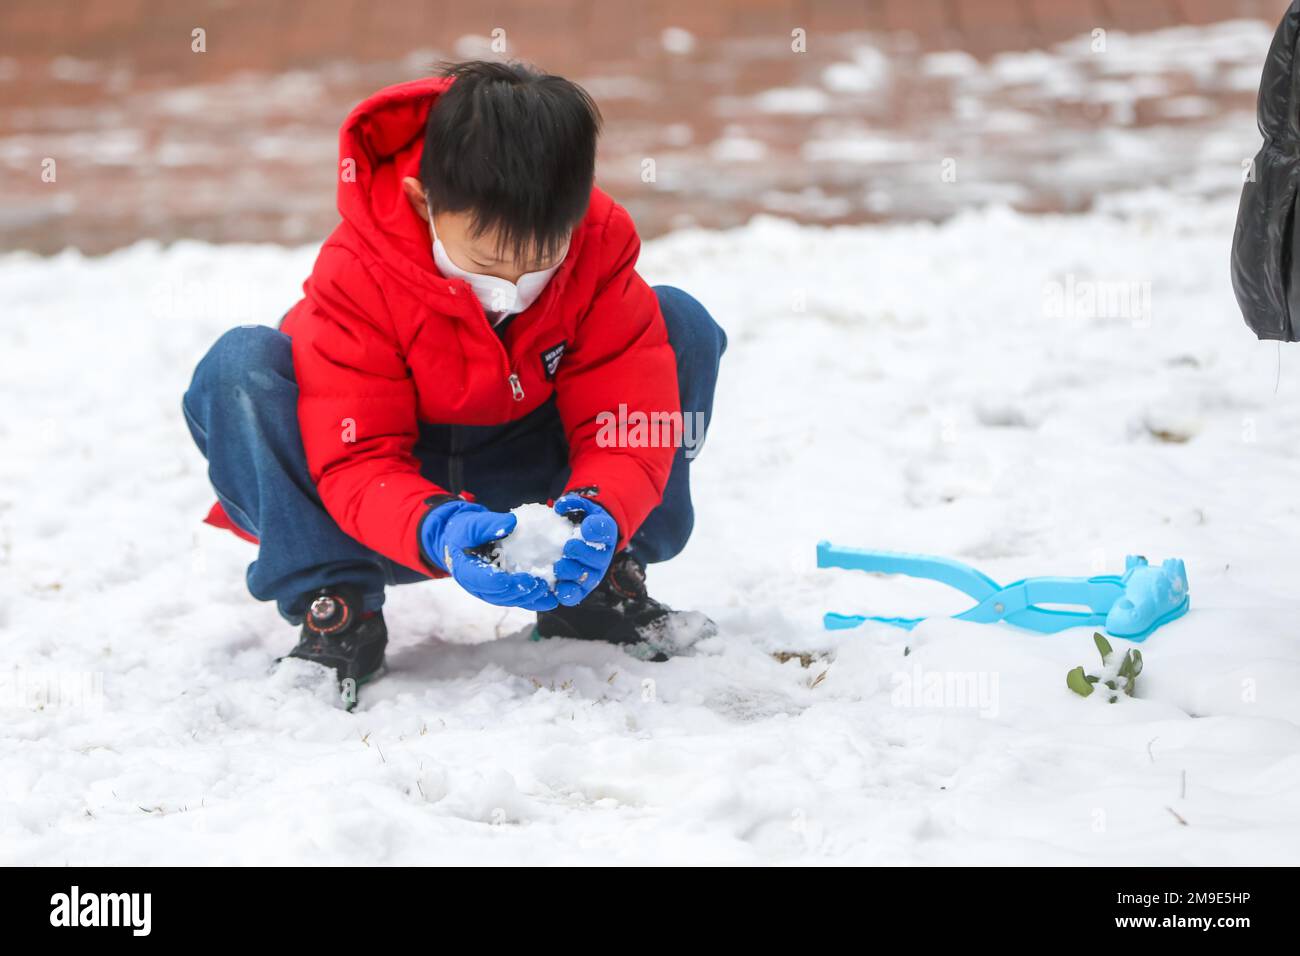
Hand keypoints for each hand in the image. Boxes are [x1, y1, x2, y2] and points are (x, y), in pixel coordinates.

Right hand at [420, 500, 557, 610]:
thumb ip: (489, 524)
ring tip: (550, 594)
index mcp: (466, 572)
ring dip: (530, 599)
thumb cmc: (466, 532)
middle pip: (501, 596)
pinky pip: (516, 597)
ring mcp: (489, 591)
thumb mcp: (473, 524)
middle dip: (523, 593)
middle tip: (543, 586)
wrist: (462, 540)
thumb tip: (512, 522)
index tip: (527, 578)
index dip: (506, 582)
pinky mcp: (500, 590)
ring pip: (510, 600)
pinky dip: (532, 599)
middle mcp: (478, 586)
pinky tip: (550, 597)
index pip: (486, 582)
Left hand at [551, 494, 618, 605]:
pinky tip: (557, 590)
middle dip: (583, 553)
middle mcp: (601, 556)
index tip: (586, 526)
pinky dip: (568, 593)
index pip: (605, 530)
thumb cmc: (580, 522)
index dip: (597, 530)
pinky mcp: (579, 588)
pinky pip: (575, 594)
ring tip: (559, 567)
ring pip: (586, 579)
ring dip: (573, 573)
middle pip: (596, 558)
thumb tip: (560, 506)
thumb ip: (573, 504)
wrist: (579, 541)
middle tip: (569, 547)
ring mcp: (591, 574)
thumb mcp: (582, 508)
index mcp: (604, 534)